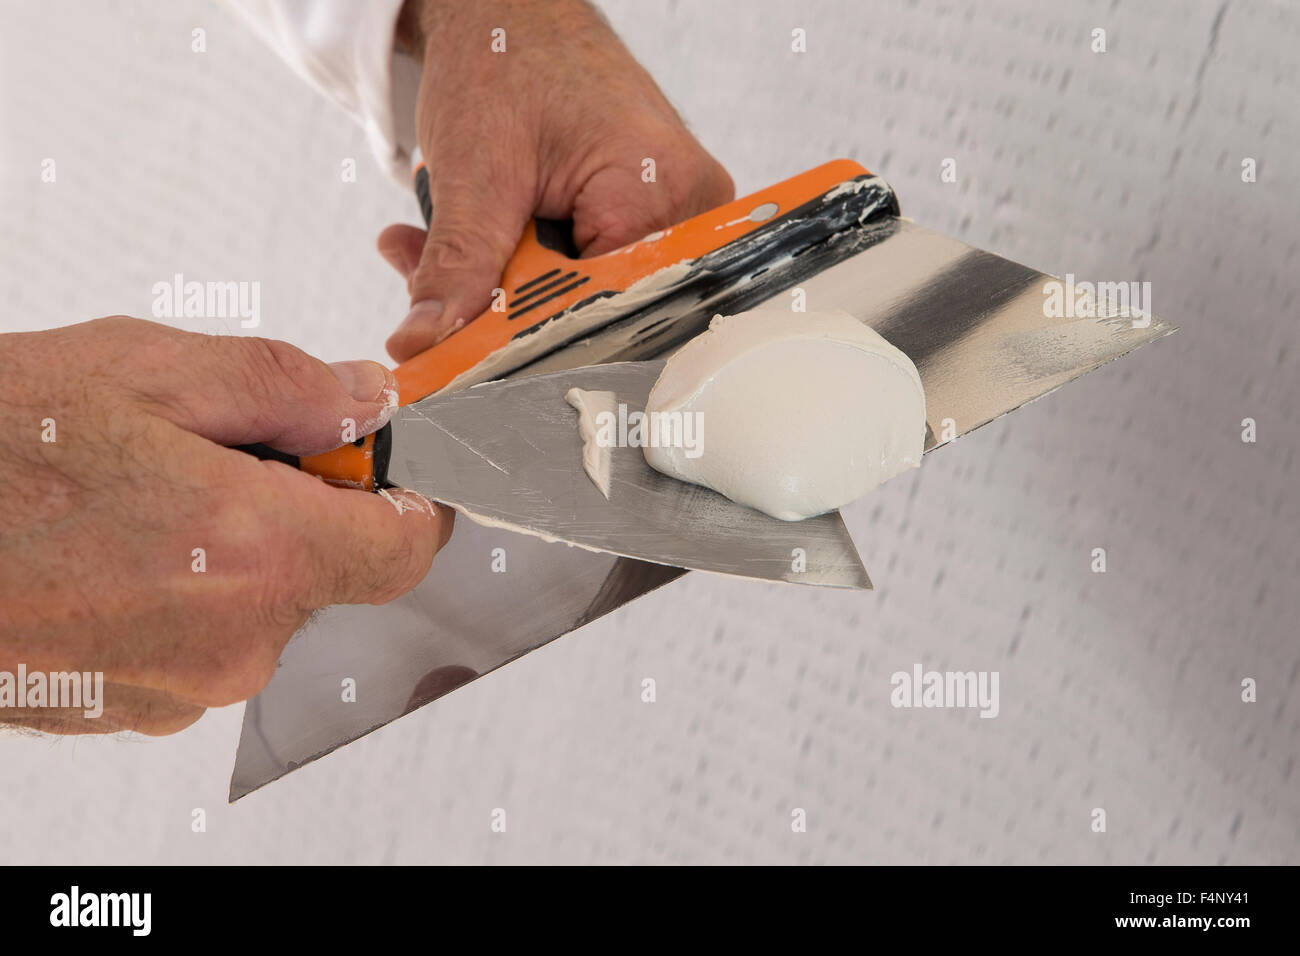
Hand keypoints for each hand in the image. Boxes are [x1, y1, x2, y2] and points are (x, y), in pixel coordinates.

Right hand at [0, 318, 452, 734]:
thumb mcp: (141, 370)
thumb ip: (283, 386)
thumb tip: (366, 399)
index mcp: (254, 556)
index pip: (406, 547)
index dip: (405, 495)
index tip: (373, 458)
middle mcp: (229, 644)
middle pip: (328, 572)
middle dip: (298, 505)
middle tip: (217, 446)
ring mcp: (174, 689)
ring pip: (258, 606)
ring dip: (230, 547)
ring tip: (135, 492)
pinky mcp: (125, 709)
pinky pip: (197, 641)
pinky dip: (179, 589)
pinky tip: (105, 542)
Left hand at [379, 0, 734, 360]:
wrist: (511, 15)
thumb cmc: (505, 61)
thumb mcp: (473, 173)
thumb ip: (456, 267)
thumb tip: (424, 346)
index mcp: (660, 188)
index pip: (596, 303)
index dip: (521, 327)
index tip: (454, 335)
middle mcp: (688, 208)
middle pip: (592, 304)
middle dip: (503, 299)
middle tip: (424, 265)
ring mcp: (675, 214)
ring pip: (581, 293)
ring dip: (505, 280)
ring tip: (452, 228)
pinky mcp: (652, 219)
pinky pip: (585, 271)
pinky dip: (523, 264)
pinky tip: (481, 233)